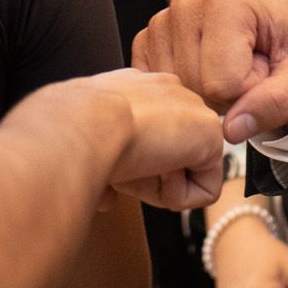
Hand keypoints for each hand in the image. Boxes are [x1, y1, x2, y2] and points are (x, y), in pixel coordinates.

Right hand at [70, 69, 224, 210]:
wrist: (86, 122)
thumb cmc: (75, 131)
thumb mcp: (92, 142)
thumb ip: (108, 160)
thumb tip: (107, 199)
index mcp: (139, 88)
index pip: (151, 131)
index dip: (132, 158)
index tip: (109, 154)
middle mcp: (169, 91)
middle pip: (171, 152)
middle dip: (149, 172)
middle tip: (123, 162)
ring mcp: (194, 109)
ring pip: (187, 172)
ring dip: (159, 184)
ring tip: (136, 165)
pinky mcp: (212, 135)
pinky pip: (204, 191)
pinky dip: (178, 196)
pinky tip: (155, 173)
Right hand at [132, 0, 287, 144]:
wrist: (284, 26)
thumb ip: (277, 101)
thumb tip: (233, 130)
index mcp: (225, 2)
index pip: (222, 84)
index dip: (249, 91)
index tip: (263, 71)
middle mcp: (187, 3)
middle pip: (195, 87)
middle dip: (227, 94)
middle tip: (249, 70)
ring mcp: (163, 20)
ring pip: (175, 90)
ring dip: (206, 93)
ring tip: (230, 69)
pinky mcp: (149, 39)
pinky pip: (158, 85)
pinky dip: (184, 90)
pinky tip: (205, 71)